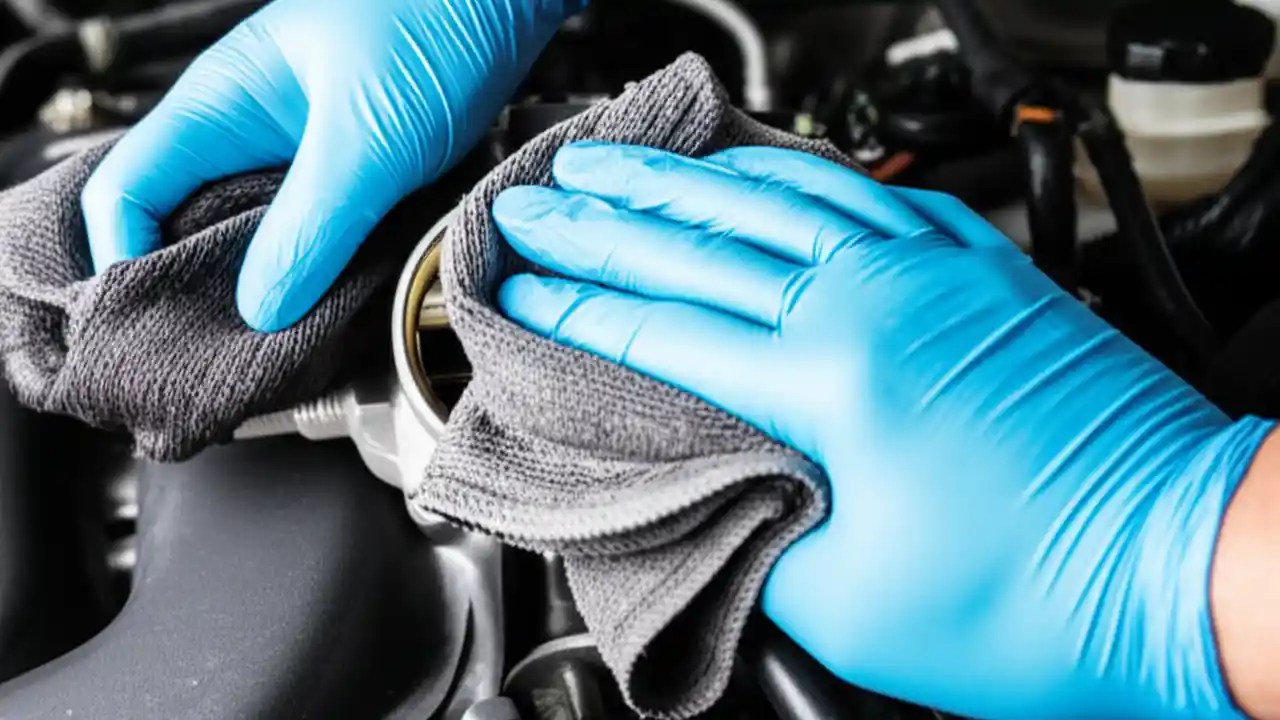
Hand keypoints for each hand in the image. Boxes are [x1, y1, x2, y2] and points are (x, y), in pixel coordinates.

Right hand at [82, 0, 581, 330]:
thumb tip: (261, 307)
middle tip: (223, 355)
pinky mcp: (351, 168)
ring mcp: (300, 151)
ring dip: (265, 288)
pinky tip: (334, 305)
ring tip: (279, 344)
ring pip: (253, 237)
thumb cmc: (438, 18)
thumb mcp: (366, 138)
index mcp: (219, 105)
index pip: (126, 195)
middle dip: (197, 294)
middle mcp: (248, 129)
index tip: (156, 327)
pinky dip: (317, 270)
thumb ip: (311, 226)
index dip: (126, 266)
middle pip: (184, 227)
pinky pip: (313, 232)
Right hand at [491, 141, 1273, 718]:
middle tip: (529, 204)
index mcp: (829, 384)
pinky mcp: (976, 267)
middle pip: (698, 243)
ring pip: (773, 197)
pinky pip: (862, 191)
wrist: (1181, 560)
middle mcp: (871, 303)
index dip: (572, 315)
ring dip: (680, 179)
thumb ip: (748, 528)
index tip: (513, 297)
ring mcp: (928, 271)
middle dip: (596, 222)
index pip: (659, 332)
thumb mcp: (850, 602)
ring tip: (611, 161)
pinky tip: (759, 165)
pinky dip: (793, 171)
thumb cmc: (1037, 597)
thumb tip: (695, 485)